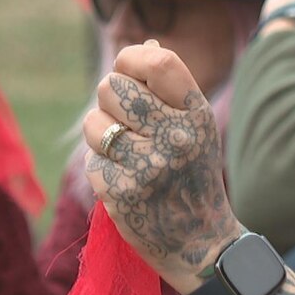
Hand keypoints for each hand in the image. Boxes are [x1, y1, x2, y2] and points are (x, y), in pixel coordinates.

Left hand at [83, 42, 243, 294]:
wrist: (202, 245)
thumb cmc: (192, 180)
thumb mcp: (195, 132)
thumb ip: (169, 92)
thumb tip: (143, 49)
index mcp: (197, 116)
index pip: (156, 63)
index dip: (130, 61)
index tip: (127, 75)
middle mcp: (176, 138)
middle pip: (112, 87)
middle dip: (110, 102)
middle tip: (127, 125)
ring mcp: (148, 166)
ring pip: (94, 124)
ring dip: (102, 138)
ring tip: (128, 158)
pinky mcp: (122, 193)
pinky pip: (92, 161)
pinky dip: (104, 171)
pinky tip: (126, 184)